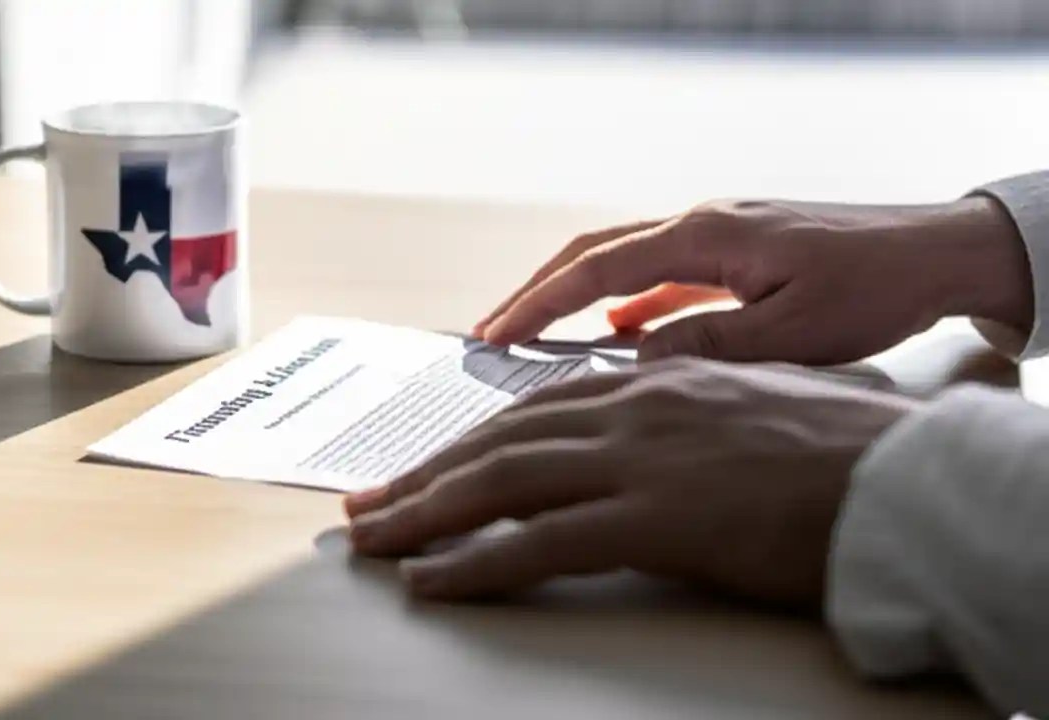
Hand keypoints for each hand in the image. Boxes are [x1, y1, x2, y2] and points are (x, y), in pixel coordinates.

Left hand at [345, 360, 919, 606]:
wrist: (903, 479)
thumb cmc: (836, 454)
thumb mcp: (741, 413)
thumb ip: (676, 422)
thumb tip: (633, 449)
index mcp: (654, 383)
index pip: (533, 411)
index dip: (468, 442)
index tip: (424, 467)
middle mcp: (633, 409)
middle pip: (500, 441)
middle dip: (425, 477)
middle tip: (370, 506)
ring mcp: (640, 460)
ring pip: (502, 482)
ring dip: (426, 514)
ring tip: (375, 542)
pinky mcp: (655, 518)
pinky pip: (540, 542)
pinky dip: (476, 562)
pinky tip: (433, 580)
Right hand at [474, 197, 1031, 364]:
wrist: (936, 253)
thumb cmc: (871, 291)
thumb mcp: (788, 333)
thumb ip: (704, 345)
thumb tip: (631, 357)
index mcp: (704, 237)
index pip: (596, 271)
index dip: (538, 304)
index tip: (494, 335)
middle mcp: (700, 225)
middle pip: (594, 252)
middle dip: (536, 291)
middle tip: (490, 331)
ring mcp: (716, 235)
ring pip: (623, 262)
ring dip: (574, 295)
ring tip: (534, 336)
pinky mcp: (735, 252)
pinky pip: (663, 275)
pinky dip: (627, 302)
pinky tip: (617, 333)